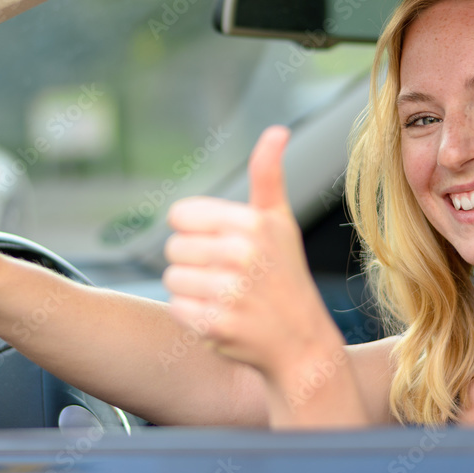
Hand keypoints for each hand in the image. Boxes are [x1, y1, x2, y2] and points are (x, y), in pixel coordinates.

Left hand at [163, 126, 345, 384]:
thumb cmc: (284, 276)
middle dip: (194, 263)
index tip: (226, 248)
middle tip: (230, 278)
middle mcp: (243, 254)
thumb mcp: (280, 222)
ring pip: (172, 278)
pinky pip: (176, 309)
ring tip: (227, 298)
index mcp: (252, 222)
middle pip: (173, 247)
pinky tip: (223, 319)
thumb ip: (268, 175)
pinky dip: (193, 317)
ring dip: (192, 291)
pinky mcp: (216, 325)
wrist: (302, 343)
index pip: (180, 215)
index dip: (197, 232)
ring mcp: (230, 291)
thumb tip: (277, 130)